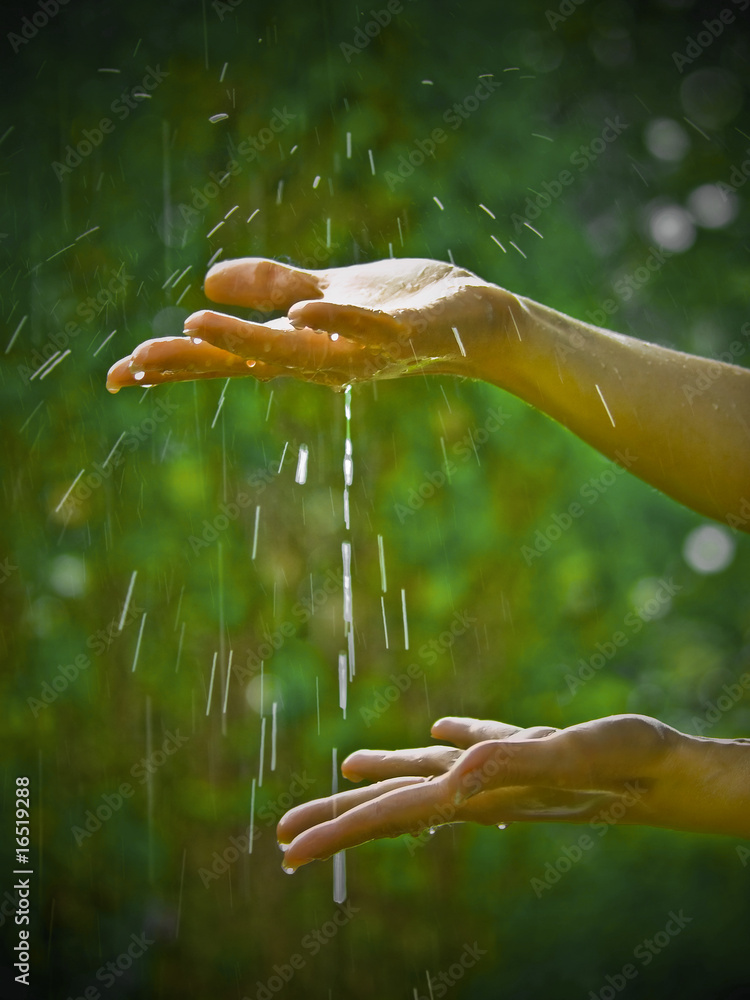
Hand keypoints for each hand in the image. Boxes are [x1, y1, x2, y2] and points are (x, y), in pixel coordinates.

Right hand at [106, 257, 515, 390]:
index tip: (118, 375)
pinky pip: (368, 328)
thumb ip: (270, 287)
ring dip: (249, 339)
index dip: (175, 364)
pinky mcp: (400, 333)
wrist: (468, 318)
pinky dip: (339, 320)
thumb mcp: (322, 290)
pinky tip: (306, 308)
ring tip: (196, 324)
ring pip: (298, 351)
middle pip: (248, 362)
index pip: (226, 359)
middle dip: (193, 360)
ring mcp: (360, 350)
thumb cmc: (395, 305)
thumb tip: (204, 282)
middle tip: (137, 360)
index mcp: (299, 348)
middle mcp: (323, 359)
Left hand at [276, 715, 684, 871]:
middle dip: (336, 817)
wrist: (659, 772)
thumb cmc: (618, 764)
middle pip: (390, 804)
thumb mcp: (564, 755)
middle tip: (285, 835)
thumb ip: (511, 760)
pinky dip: (445, 739)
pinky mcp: (519, 752)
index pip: (387, 817)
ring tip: (344, 772)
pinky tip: (439, 728)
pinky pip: (469, 745)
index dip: (334, 831)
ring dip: (381, 774)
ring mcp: (495, 774)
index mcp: (473, 796)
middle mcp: (474, 791)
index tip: (287, 851)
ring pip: (424, 771)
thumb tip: (456, 768)